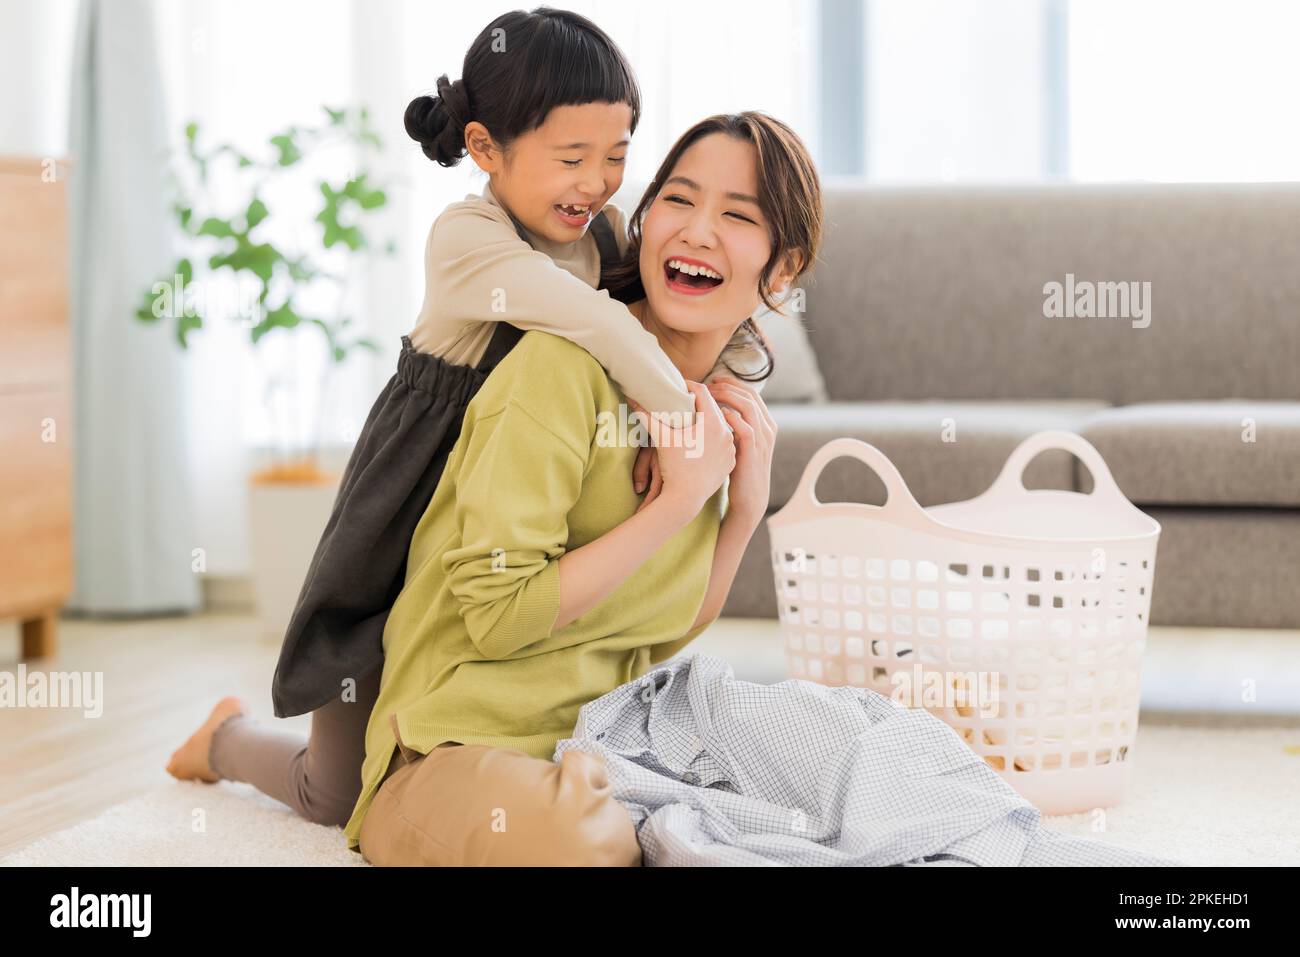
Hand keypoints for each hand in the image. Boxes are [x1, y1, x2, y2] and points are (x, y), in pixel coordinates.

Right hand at [632, 381, 734, 518]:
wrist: (685, 498)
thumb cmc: (674, 466)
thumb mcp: (662, 439)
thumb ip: (648, 417)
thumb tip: (631, 399)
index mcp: (713, 422)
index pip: (704, 393)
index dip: (690, 387)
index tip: (681, 387)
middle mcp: (727, 433)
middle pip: (715, 409)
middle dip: (701, 404)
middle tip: (687, 401)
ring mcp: (731, 449)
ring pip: (722, 427)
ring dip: (710, 422)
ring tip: (696, 422)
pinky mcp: (731, 462)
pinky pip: (725, 444)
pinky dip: (716, 440)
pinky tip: (705, 442)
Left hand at [706, 377, 775, 526]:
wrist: (750, 498)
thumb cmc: (740, 469)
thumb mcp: (741, 443)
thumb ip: (735, 426)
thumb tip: (716, 409)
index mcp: (765, 423)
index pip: (751, 393)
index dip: (732, 383)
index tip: (713, 380)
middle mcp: (767, 427)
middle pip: (749, 395)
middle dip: (728, 386)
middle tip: (708, 384)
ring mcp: (762, 439)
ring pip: (748, 406)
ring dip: (727, 396)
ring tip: (709, 394)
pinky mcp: (753, 450)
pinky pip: (744, 427)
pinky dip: (731, 417)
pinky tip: (715, 414)